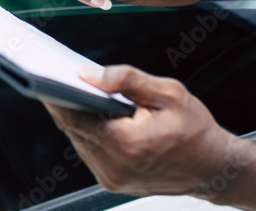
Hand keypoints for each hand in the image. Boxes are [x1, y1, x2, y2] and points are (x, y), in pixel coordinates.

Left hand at [43, 65, 250, 198]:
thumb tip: (88, 74)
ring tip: (67, 88)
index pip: (77, 117)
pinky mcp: (112, 181)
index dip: (57, 95)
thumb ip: (127, 80)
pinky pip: (90, 151)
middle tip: (51, 74)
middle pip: (73, 129)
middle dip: (63, 102)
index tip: (43, 74)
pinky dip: (88, 130)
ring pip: (79, 141)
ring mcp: (111, 178)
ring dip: (75, 116)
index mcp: (127, 144)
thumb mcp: (168, 92)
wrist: (212, 167)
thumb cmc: (195, 127)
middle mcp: (114, 167)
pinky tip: (89, 111)